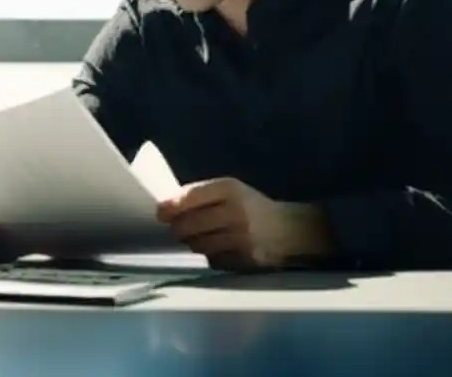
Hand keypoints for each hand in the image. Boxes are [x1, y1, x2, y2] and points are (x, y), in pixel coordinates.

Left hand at [156, 177, 333, 269]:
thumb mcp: (231, 191)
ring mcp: (242, 238)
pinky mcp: (246, 260)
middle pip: (189, 225)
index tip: (160, 212)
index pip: (190, 196)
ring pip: (198, 245)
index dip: (171, 206)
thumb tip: (165, 207)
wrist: (291, 229)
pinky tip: (217, 248)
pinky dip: (210, 256)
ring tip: (196, 238)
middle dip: (177, 228)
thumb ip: (201, 195)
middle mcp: (236, 212)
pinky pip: (213, 260)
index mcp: (230, 189)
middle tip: (176, 229)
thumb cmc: (251, 206)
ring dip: (192, 243)